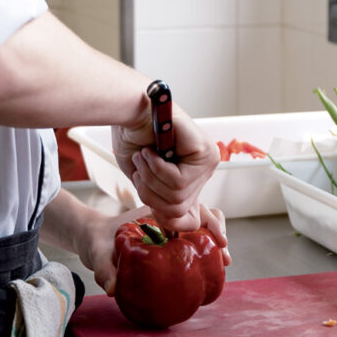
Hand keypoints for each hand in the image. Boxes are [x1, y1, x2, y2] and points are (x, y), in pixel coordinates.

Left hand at [86, 203, 229, 296]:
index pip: (191, 208)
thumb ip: (104, 270)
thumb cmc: (97, 242)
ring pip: (202, 227)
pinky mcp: (170, 240)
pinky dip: (204, 250)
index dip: (209, 222)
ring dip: (214, 242)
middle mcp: (168, 216)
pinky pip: (193, 239)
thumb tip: (113, 289)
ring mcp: (171, 227)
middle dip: (218, 233)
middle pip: (203, 215)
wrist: (94, 239)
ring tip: (223, 264)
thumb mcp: (97, 254)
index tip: (218, 241)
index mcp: (157, 212)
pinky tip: (209, 267)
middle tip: (225, 258)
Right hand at [112, 101, 219, 230]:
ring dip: (151, 177)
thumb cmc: (133, 138)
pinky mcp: (205, 151)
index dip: (159, 209)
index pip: (183, 215)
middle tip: (141, 164)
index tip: (145, 189)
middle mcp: (205, 168)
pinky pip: (179, 181)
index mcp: (192, 176)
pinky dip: (156, 168)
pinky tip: (151, 150)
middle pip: (177, 207)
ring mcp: (208, 159)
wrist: (128, 109)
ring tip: (145, 155)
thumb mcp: (145, 179)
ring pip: (177, 196)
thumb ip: (160, 201)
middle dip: (150, 189)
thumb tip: (177, 227)